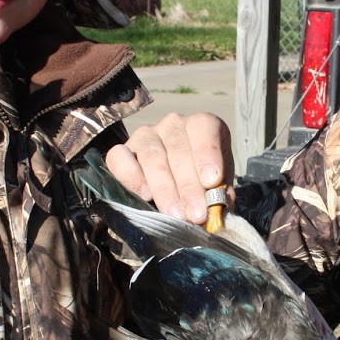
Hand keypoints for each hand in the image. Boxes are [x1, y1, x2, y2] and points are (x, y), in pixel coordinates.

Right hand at [105, 112, 232, 223]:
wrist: (177, 194)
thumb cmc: (202, 186)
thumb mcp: (218, 187)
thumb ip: (221, 192)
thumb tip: (221, 204)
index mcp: (202, 125)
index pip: (203, 127)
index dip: (207, 153)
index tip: (212, 181)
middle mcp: (173, 124)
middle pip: (178, 149)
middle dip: (188, 186)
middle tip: (196, 214)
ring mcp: (145, 135)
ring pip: (151, 156)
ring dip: (164, 189)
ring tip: (175, 215)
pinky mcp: (121, 150)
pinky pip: (119, 157)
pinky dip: (131, 177)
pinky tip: (144, 195)